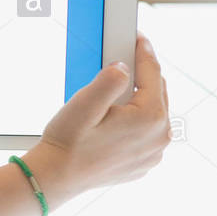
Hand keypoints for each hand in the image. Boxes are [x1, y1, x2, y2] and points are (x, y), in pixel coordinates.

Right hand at [25, 31, 170, 203]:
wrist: (57, 177)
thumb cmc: (67, 142)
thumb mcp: (82, 104)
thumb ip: (108, 81)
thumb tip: (123, 68)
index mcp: (149, 118)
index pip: (152, 73)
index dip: (144, 51)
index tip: (139, 38)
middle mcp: (159, 136)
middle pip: (157, 92)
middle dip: (141, 75)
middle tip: (121, 63)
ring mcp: (154, 152)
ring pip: (154, 112)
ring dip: (139, 99)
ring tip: (115, 94)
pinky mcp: (145, 162)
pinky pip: (148, 133)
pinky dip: (137, 121)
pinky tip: (115, 120)